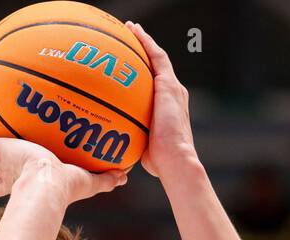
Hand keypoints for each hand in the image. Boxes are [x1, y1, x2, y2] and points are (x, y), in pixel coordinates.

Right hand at [0, 108, 126, 201]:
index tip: (6, 178)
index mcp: (23, 184)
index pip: (10, 186)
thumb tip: (125, 176)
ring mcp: (1, 162)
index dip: (6, 183)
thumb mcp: (87, 182)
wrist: (47, 185)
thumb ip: (105, 179)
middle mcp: (8, 176)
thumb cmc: (65, 189)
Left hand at [126, 22, 196, 179]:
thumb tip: (114, 147)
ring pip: (158, 57)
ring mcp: (173, 88)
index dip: (145, 70)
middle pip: (158, 66)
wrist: (175, 159)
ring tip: (130, 28)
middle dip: (144, 50)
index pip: (156, 83)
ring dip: (144, 41)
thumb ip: (131, 139)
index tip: (132, 61)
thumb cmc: (160, 162)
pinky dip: (146, 43)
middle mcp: (174, 93)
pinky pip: (156, 57)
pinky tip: (134, 32)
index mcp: (169, 106)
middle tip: (130, 37)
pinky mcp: (169, 86)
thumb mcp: (142, 146)